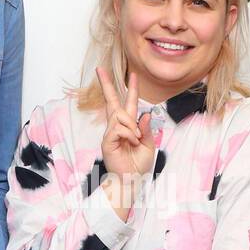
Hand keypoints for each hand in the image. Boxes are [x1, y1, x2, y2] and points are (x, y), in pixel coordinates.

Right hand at [96, 67, 155, 218]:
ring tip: (137, 139)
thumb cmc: (138, 165)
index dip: (131, 89)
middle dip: (107, 84)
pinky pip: (117, 128)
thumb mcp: (149, 145)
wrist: (131, 181)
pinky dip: (128, 133)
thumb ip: (147, 130)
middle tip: (100, 68)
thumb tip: (146, 114)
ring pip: (119, 116)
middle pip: (111, 101)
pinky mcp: (107, 141)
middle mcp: (117, 127)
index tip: (132, 75)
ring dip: (131, 125)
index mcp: (128, 126)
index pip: (128, 104)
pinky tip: (132, 141)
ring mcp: (110, 133)